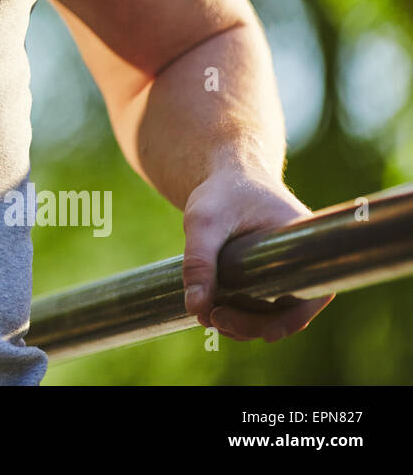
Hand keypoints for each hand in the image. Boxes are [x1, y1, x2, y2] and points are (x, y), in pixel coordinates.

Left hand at [181, 167, 331, 341]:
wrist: (225, 173)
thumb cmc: (221, 192)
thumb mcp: (204, 221)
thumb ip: (198, 261)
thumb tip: (196, 309)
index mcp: (304, 242)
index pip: (311, 293)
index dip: (292, 320)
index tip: (265, 334)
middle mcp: (304, 259)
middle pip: (291, 309)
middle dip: (253, 324)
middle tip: (212, 319)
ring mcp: (289, 267)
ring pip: (275, 311)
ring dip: (246, 323)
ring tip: (209, 316)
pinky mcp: (273, 272)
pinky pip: (265, 303)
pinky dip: (244, 313)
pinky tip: (215, 311)